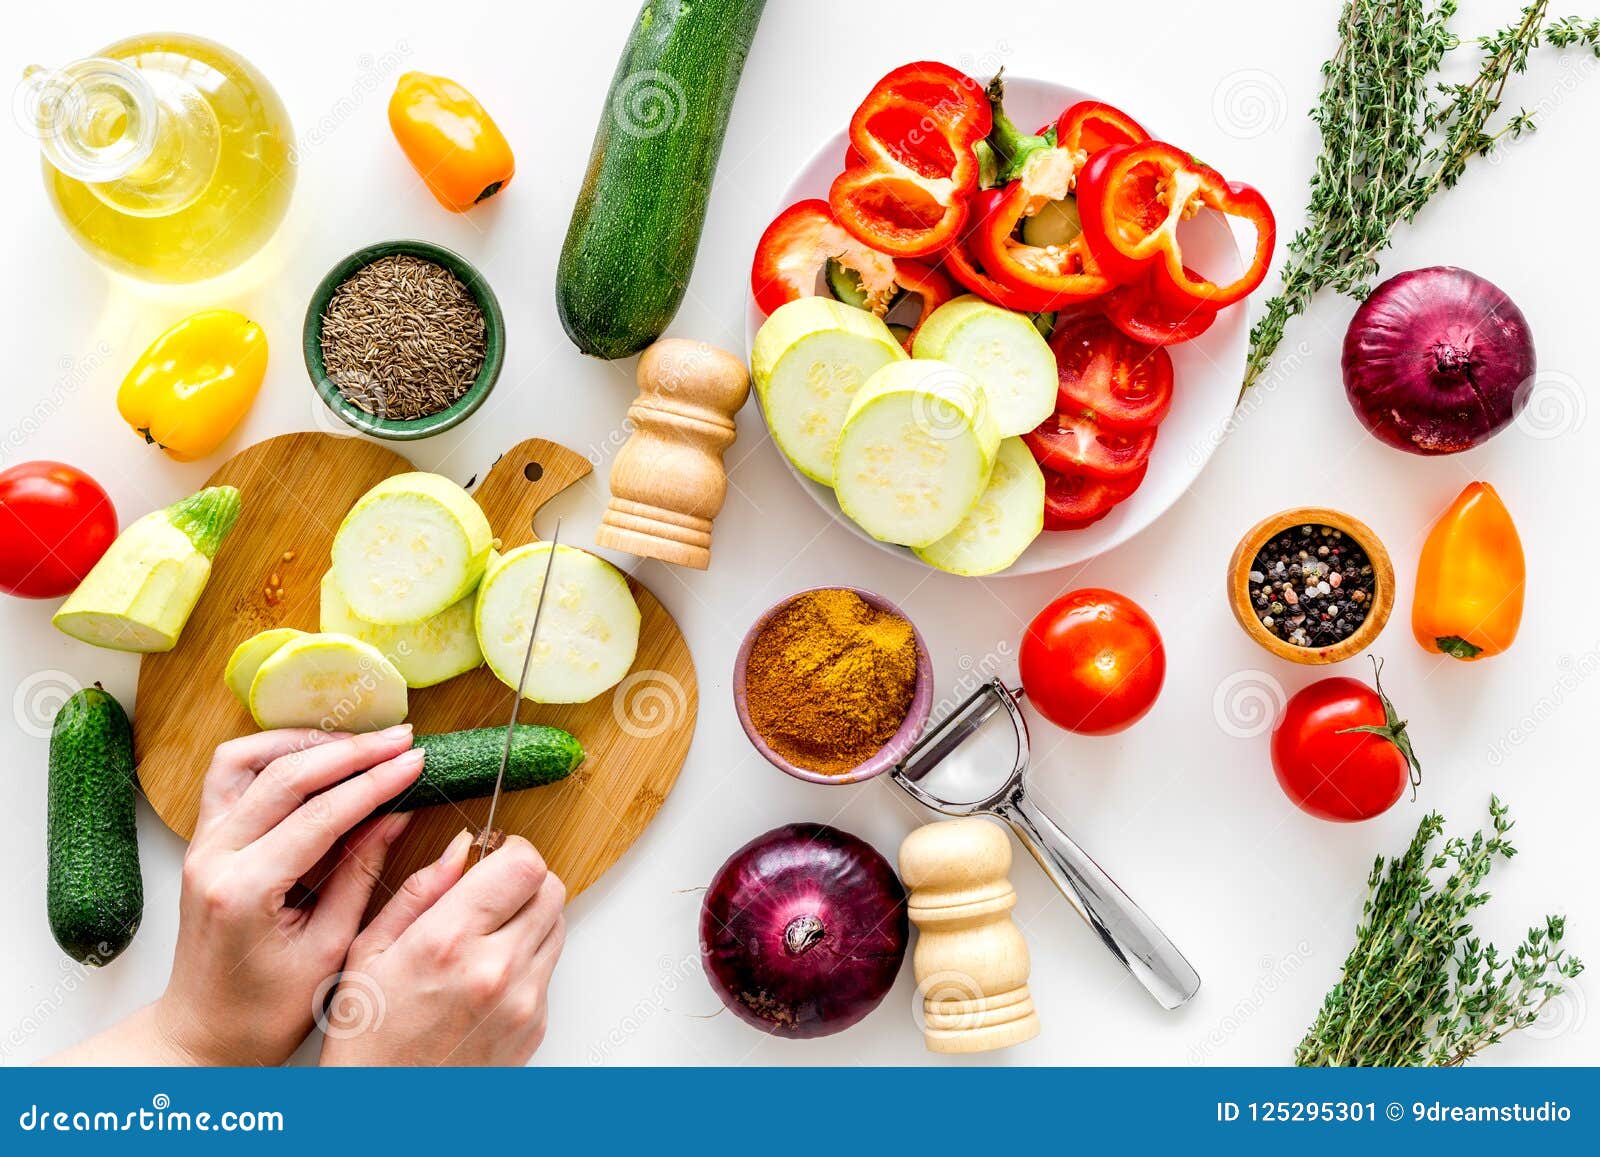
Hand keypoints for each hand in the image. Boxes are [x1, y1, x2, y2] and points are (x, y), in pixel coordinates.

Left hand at [152, 725, 423, 1065]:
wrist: (204, 1036)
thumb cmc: (265, 1012)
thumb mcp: (329, 949)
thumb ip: (359, 875)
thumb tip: (394, 816)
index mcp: (243, 891)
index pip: (320, 815)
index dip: (374, 783)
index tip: (415, 762)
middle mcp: (212, 859)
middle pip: (284, 776)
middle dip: (350, 752)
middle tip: (400, 741)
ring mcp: (200, 846)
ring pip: (245, 760)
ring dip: (304, 743)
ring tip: (356, 745)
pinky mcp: (202, 842)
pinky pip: (230, 775)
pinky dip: (272, 755)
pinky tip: (312, 759)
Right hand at [318, 831, 565, 1065]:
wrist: (386, 1114)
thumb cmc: (367, 1038)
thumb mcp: (369, 953)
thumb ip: (420, 892)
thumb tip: (459, 849)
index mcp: (448, 943)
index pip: (524, 866)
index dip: (513, 849)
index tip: (494, 854)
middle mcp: (495, 970)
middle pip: (552, 889)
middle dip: (524, 880)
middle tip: (492, 892)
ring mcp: (522, 1000)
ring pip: (557, 926)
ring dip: (530, 918)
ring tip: (485, 938)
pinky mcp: (535, 1025)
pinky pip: (548, 969)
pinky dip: (527, 960)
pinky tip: (484, 978)